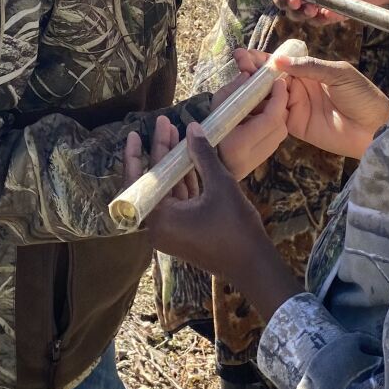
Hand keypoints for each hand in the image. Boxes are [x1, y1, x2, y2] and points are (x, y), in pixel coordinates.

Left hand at [131, 129, 302, 315]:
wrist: (254, 264)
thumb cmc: (236, 227)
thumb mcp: (220, 185)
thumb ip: (203, 155)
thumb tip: (192, 128)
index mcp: (159, 219)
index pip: (138, 182)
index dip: (135, 155)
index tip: (134, 133)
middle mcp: (159, 227)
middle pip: (153, 184)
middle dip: (159, 153)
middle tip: (164, 123)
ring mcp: (172, 231)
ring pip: (167, 191)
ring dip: (172, 165)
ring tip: (177, 134)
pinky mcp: (184, 233)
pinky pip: (178, 202)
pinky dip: (183, 182)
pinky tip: (189, 158)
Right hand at [215, 75, 289, 179]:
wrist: (206, 160)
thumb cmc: (207, 129)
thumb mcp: (215, 107)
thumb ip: (231, 90)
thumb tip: (248, 75)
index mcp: (239, 144)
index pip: (271, 119)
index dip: (279, 99)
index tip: (278, 82)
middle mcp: (252, 156)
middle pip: (280, 125)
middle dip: (279, 105)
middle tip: (272, 90)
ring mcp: (259, 160)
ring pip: (281, 132)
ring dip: (276, 114)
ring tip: (262, 104)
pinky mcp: (262, 159)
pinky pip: (275, 138)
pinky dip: (272, 123)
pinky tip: (259, 116)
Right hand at [237, 48, 388, 158]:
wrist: (374, 128)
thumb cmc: (363, 96)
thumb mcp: (338, 74)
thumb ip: (309, 67)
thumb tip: (279, 60)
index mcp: (311, 72)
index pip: (283, 63)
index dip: (264, 59)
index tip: (246, 54)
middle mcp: (300, 88)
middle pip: (272, 78)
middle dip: (254, 71)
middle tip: (238, 63)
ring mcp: (297, 107)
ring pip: (270, 96)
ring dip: (255, 89)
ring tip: (240, 81)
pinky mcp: (296, 125)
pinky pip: (275, 116)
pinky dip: (263, 109)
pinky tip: (252, 102)